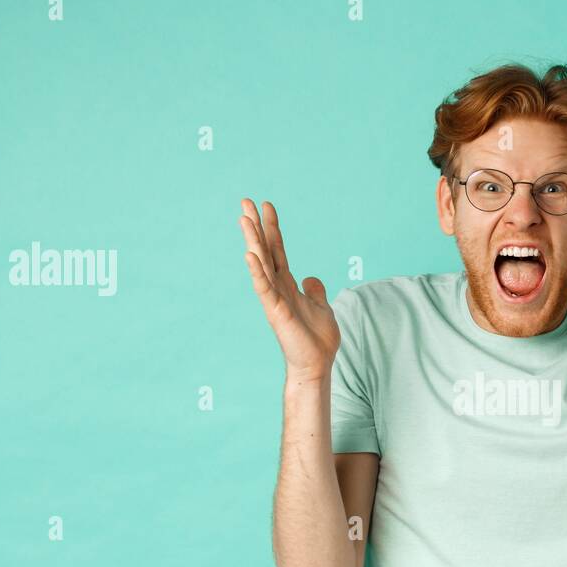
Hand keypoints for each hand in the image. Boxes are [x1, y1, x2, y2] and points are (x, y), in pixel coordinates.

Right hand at [239, 197, 340, 382]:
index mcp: (288, 284)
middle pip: (265, 250)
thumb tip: (311, 278)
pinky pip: (264, 287)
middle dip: (256, 226)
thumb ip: (315, 290)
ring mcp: (274, 298)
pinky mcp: (275, 311)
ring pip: (261, 264)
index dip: (273, 227)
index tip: (267, 205)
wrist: (317, 364)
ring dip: (252, 241)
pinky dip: (257, 271)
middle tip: (245, 201)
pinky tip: (250, 254)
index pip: (278, 249)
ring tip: (244, 218)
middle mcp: (277, 287)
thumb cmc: (317, 340)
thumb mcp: (321, 307)